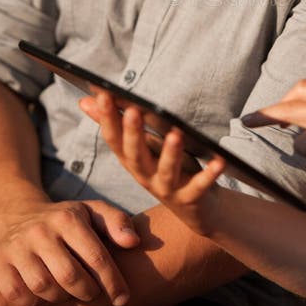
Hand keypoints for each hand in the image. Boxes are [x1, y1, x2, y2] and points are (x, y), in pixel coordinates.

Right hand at [0, 196, 139, 305]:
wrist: (18, 215)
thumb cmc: (67, 220)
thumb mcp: (93, 212)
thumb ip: (117, 223)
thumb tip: (134, 242)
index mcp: (68, 218)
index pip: (96, 257)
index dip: (113, 281)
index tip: (123, 298)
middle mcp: (40, 231)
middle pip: (69, 276)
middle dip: (88, 291)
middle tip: (94, 294)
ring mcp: (16, 246)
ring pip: (43, 287)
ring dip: (62, 298)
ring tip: (70, 292)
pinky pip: (17, 294)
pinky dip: (34, 301)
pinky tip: (45, 294)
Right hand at [80, 92, 226, 236]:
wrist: (196, 210)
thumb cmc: (166, 170)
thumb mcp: (141, 147)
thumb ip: (116, 125)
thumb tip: (85, 101)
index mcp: (132, 161)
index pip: (114, 139)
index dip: (107, 118)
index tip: (103, 94)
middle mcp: (145, 176)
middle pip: (136, 156)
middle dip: (133, 134)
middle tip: (133, 111)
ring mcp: (167, 189)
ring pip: (166, 171)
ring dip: (170, 153)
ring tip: (176, 133)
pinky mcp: (191, 198)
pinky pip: (200, 186)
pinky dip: (209, 175)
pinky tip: (219, 161)